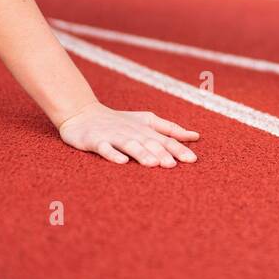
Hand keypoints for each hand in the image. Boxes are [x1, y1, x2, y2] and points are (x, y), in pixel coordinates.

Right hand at [57, 101, 199, 166]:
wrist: (83, 114)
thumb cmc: (119, 121)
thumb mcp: (146, 121)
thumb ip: (170, 129)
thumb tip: (195, 136)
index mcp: (145, 128)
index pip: (165, 139)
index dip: (178, 148)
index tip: (192, 159)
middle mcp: (132, 132)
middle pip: (149, 142)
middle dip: (162, 153)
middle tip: (173, 165)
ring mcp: (114, 136)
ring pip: (130, 145)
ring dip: (141, 153)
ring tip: (152, 164)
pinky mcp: (96, 141)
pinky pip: (105, 148)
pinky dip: (113, 154)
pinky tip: (122, 161)